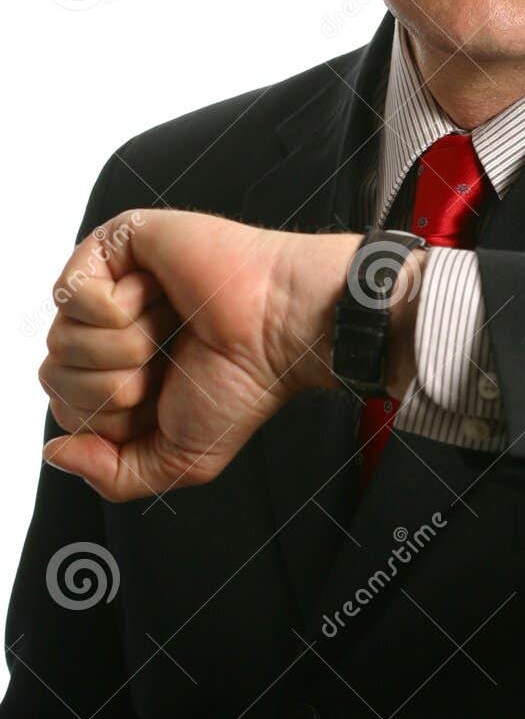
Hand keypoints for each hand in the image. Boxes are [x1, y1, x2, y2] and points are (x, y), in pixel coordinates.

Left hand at [38, 209, 359, 501]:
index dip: (110, 418)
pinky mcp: (116, 243)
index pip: (66, 407)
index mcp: (122, 368)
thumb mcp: (177, 459)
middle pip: (54, 375)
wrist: (276, 333)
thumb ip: (112, 476)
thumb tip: (56, 451)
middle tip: (167, 361)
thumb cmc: (243, 382)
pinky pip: (71, 294)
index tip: (165, 398)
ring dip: (124, 347)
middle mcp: (110, 325)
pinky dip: (117, 308)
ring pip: (62, 338)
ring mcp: (110, 282)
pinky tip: (160, 295)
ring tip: (171, 325)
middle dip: (113, 387)